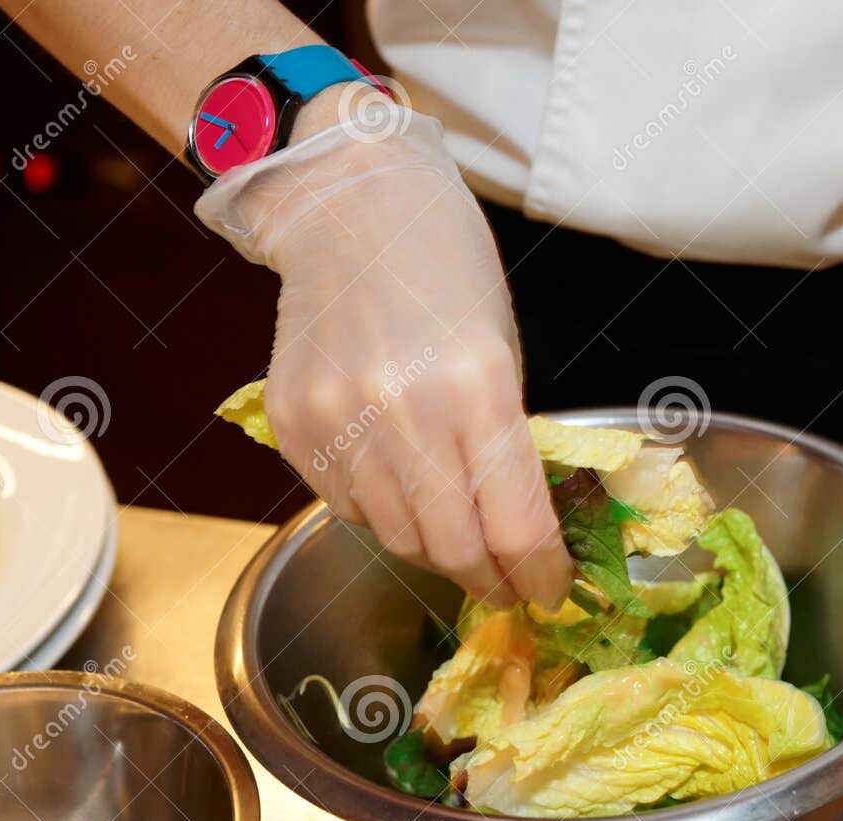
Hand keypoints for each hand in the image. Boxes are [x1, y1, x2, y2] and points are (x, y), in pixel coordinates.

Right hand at [195, 105, 571, 608]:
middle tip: (506, 584)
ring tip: (453, 531)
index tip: (549, 592)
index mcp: (477, 389)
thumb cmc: (445, 269)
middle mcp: (404, 413)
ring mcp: (339, 423)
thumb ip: (509, 445)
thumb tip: (521, 536)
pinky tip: (396, 480)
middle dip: (489, 579)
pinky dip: (380, 511)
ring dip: (434, 548)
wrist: (351, 207)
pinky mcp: (293, 427)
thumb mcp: (504, 352)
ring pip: (396, 538)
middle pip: (452, 550)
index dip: (539, 576)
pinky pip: (347, 506)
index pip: (515, 527)